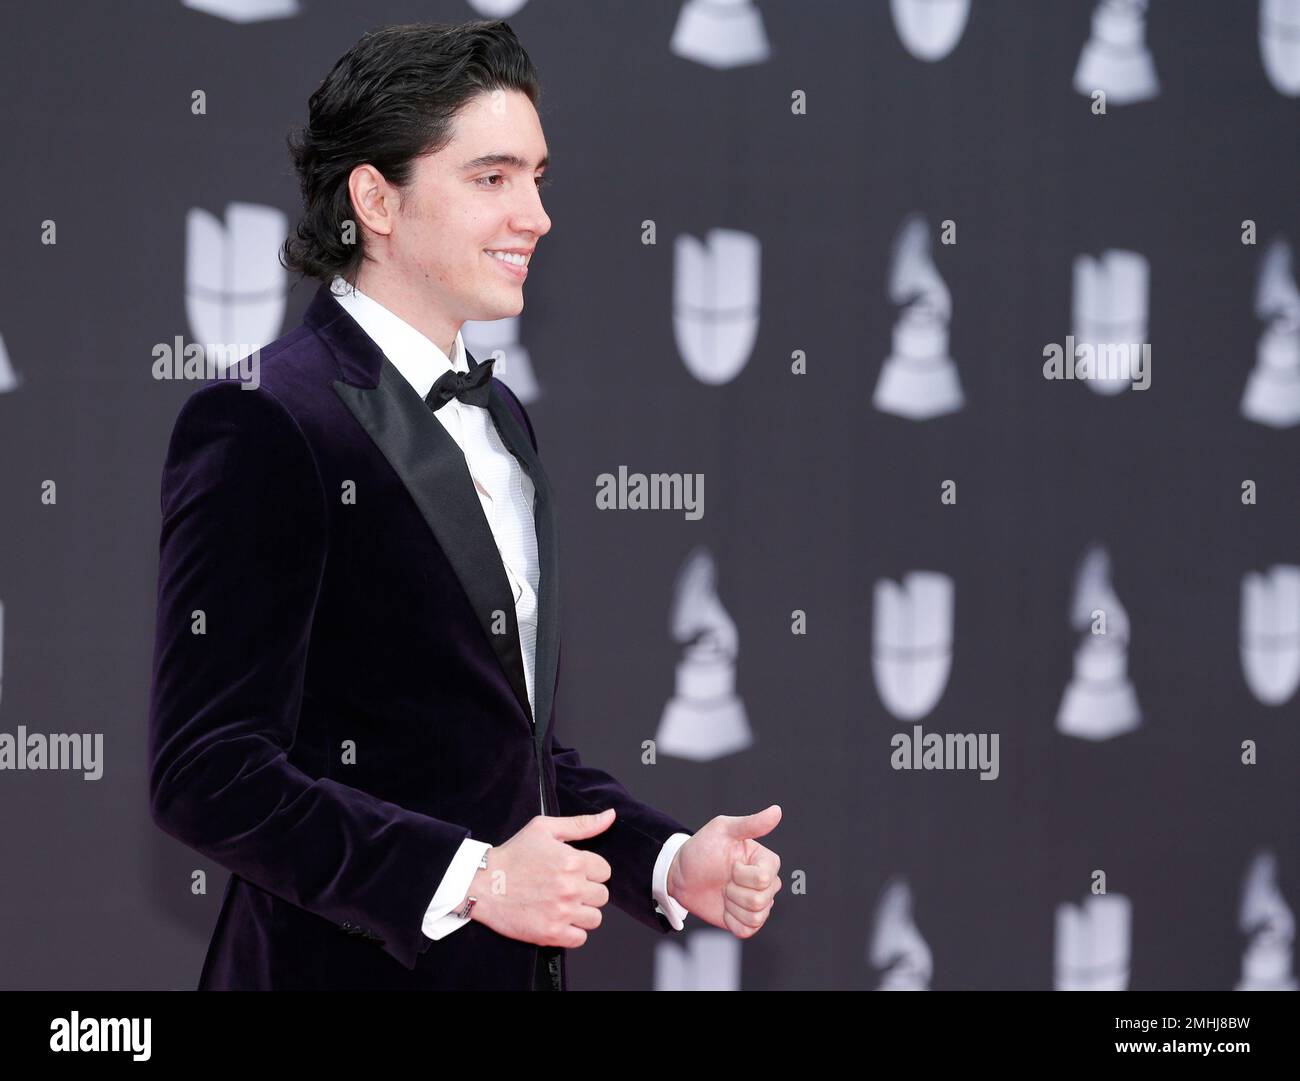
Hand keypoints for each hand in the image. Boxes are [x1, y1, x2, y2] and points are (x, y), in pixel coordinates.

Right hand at [468, 808, 614, 947]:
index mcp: (572, 861)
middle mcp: (571, 887)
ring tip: (562, 904)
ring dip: (581, 913)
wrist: (482, 884)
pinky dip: (571, 932)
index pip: (605, 871)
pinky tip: (557, 919)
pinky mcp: (552, 933)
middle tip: (566, 888)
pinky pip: (580, 938)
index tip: (574, 872)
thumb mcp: (544, 829)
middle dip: (587, 891)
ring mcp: (562, 912)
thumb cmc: (512, 856)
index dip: (589, 870)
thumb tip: (610, 816)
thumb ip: (581, 824)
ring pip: (595, 918)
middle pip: (602, 895)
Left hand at [667, 805, 781, 937]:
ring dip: (732, 906)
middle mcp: (767, 883)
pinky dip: (732, 921)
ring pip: (756, 916)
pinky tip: (724, 908)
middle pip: (761, 899)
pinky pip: (748, 930)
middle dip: (734, 891)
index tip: (729, 864)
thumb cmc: (702, 848)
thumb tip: (777, 810)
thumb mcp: (722, 830)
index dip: (741, 874)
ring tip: (723, 892)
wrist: (681, 875)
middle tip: (724, 879)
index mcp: (766, 861)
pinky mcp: (747, 921)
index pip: (764, 878)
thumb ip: (751, 824)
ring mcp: (758, 903)